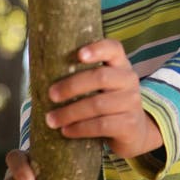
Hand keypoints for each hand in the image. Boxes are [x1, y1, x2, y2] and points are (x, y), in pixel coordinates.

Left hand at [46, 38, 162, 159]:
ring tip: (51, 119)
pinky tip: (66, 131)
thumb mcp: (103, 85)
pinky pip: (101, 125)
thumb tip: (44, 74)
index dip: (97, 49)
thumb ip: (85, 75)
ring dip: (70, 113)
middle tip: (51, 95)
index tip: (78, 54)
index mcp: (120, 64)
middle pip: (100, 77)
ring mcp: (131, 102)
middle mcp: (129, 80)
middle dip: (72, 86)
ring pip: (97, 104)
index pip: (113, 48)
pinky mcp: (129, 125)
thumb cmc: (109, 103)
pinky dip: (80, 128)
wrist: (135, 132)